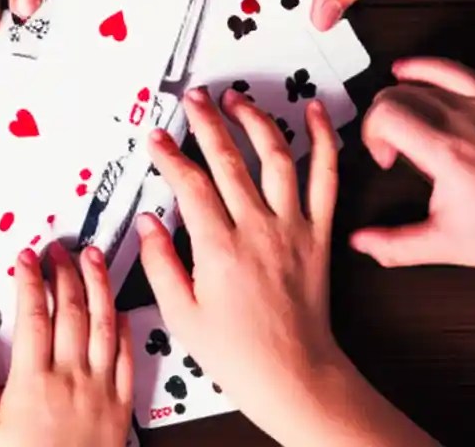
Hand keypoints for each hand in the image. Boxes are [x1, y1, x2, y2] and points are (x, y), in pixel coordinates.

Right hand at [0, 244, 131, 446]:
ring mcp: (101, 389)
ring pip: (103, 325)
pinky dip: (124, 327)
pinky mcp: (122, 404)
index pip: (33, 316)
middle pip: (71, 311)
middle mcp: (71, 377)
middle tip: (59, 248)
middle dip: (65, 273)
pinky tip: (118, 308)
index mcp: (33, 381)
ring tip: (94, 258)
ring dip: (99, 286)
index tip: (25, 258)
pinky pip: (127, 357)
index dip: (30, 282)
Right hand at [138, 89, 434, 445]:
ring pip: (276, 157)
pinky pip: (325, 178)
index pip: (190, 184)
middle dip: (206, 122)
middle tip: (192, 99)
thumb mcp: (181, 315)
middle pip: (229, 159)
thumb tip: (149, 222)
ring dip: (255, 121)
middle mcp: (258, 230)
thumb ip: (159, 262)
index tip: (156, 137)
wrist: (294, 375)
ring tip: (237, 99)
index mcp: (219, 249)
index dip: (170, 154)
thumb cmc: (238, 354)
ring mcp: (293, 228)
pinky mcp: (319, 233)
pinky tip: (314, 114)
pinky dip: (323, 141)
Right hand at [351, 57, 474, 297]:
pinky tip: (409, 72)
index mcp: (447, 153)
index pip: (386, 114)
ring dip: (399, 96)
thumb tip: (359, 243)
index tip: (386, 160)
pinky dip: (428, 68)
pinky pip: (458, 70)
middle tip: (391, 148)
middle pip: (398, 94)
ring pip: (424, 79)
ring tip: (398, 117)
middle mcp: (465, 120)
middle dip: (380, 119)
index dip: (371, 134)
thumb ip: (396, 245)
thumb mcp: (448, 245)